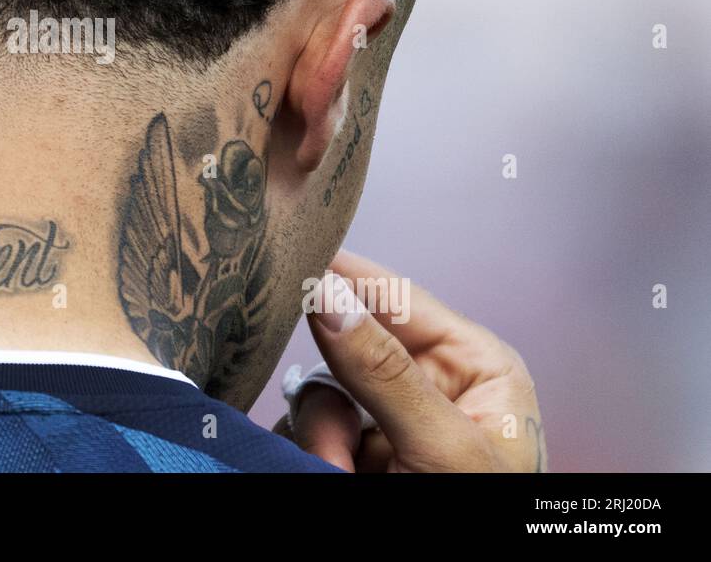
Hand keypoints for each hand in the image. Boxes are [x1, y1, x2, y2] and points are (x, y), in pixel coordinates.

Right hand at [274, 250, 545, 471]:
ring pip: (321, 393)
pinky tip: (331, 476)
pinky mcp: (361, 453)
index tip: (292, 255)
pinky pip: (311, 429)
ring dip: (322, 438)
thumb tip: (329, 294)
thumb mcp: (442, 447)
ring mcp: (392, 420)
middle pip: (346, 346)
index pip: (398, 296)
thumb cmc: (483, 520)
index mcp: (474, 364)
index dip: (344, 274)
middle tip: (335, 438)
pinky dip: (313, 455)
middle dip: (333, 395)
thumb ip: (383, 370)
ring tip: (342, 476)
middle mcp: (431, 383)